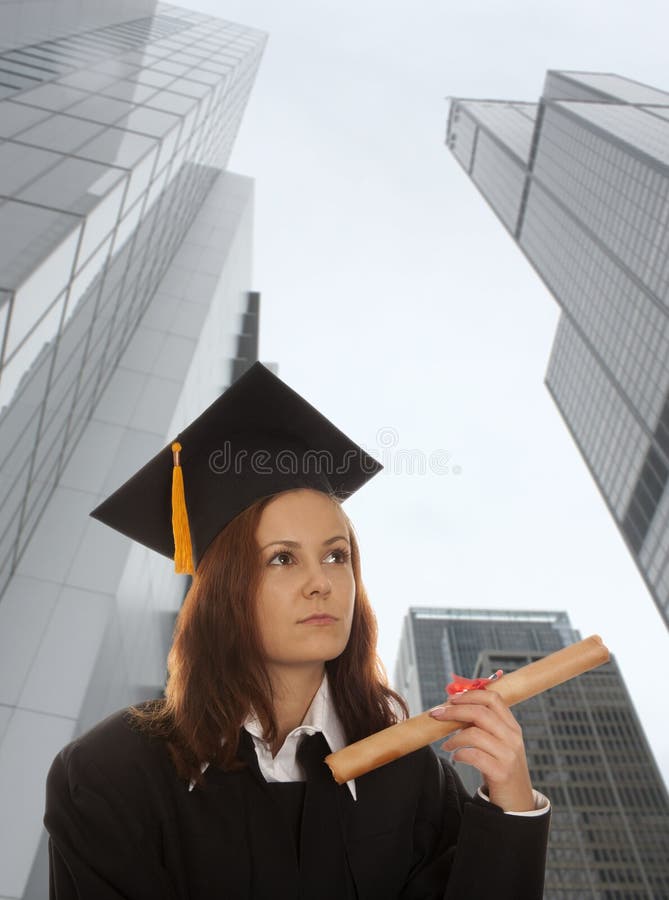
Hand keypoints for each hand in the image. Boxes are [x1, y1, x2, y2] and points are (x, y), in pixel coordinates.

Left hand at [428, 689, 534, 811]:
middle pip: (480, 712)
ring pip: (474, 733)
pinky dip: (460, 754)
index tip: (451, 698)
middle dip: (454, 710)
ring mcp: (509, 755)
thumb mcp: (497, 743)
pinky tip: (456, 757)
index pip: (493, 697)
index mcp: (512, 726)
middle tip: (437, 714)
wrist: (517, 803)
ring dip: (454, 737)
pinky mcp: (502, 773)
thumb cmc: (501, 768)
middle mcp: (513, 737)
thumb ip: (483, 726)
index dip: (470, 694)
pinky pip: (474, 755)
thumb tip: (455, 706)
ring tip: (446, 744)